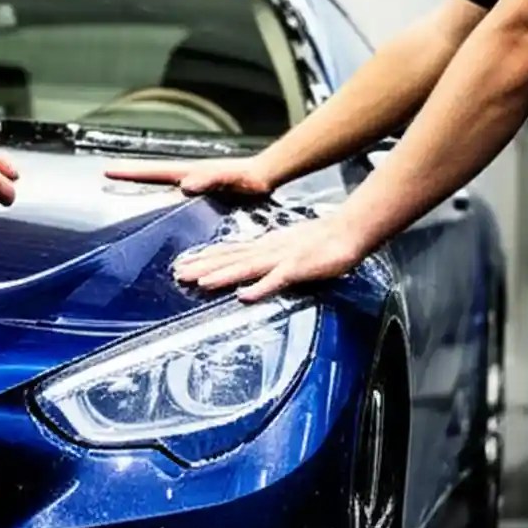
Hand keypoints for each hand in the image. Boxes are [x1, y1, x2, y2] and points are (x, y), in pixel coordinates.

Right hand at [104, 156, 277, 195]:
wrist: (266, 177)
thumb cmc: (250, 178)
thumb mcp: (231, 178)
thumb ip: (210, 179)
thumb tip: (185, 184)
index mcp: (190, 172)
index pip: (155, 171)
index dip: (133, 172)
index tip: (109, 171)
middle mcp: (189, 176)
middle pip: (153, 174)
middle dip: (131, 176)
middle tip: (108, 177)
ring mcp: (195, 184)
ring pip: (163, 184)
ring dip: (144, 185)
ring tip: (124, 191)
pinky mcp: (203, 194)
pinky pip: (176, 194)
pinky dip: (163, 195)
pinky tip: (159, 207)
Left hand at [173, 215, 369, 301]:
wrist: (349, 231)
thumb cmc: (325, 240)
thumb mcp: (292, 246)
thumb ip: (273, 258)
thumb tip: (256, 268)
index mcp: (266, 246)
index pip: (231, 252)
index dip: (207, 258)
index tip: (184, 263)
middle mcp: (268, 251)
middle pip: (231, 259)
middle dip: (203, 267)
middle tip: (178, 274)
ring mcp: (281, 259)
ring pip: (246, 268)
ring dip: (222, 275)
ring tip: (201, 283)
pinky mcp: (297, 268)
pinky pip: (276, 280)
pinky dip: (260, 288)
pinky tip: (245, 296)